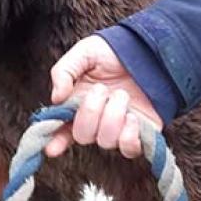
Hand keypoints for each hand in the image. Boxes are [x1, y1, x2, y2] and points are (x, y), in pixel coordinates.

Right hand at [46, 35, 162, 159]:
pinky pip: (129, 148)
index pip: (61, 128)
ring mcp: (117, 128)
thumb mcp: (84, 53)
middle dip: (90, 113)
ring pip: (106, 141)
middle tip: (101, 90)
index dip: (55, 141)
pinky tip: (132, 116)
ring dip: (113, 117)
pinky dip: (129, 135)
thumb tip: (55, 98)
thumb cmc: (113, 52)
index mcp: (77, 102)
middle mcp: (96, 119)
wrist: (149, 51)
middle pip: (83, 136)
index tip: (51, 149)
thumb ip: (63, 72)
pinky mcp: (140, 133)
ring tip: (122, 96)